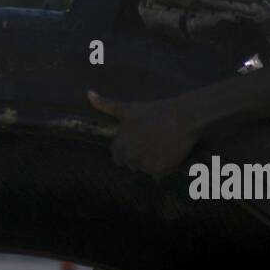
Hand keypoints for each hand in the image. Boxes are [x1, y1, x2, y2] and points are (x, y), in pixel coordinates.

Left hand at [86, 90, 201, 178]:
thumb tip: (88, 94)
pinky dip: (162, 169)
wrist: (181, 117)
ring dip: (150, 163)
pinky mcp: (160, 170)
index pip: (117, 157)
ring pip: (144, 170)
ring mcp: (145, 164)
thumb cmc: (153, 111)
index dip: (127, 150)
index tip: (138, 143)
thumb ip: (105, 104)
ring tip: (160, 147)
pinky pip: (157, 176)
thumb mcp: (127, 108)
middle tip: (151, 143)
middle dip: (139, 156)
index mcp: (120, 144)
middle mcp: (130, 156)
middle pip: (131, 164)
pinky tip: (167, 155)